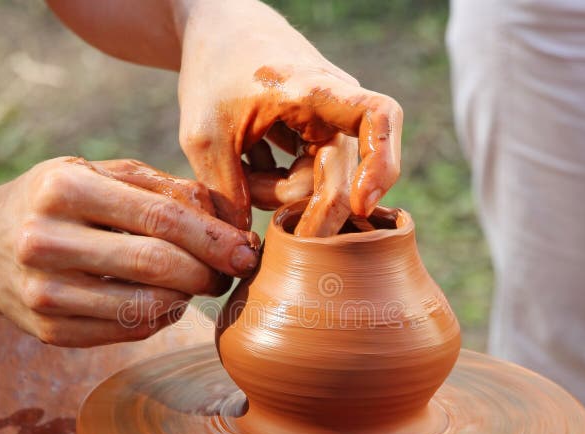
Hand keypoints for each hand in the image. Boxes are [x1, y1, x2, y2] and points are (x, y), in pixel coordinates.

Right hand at [0, 156, 259, 346]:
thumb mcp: (100, 174)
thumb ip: (163, 189)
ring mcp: (43, 291)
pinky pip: (127, 332)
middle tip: (229, 271)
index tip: (248, 251)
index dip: (214, 238)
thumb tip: (227, 220)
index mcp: (65, 189)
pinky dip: (159, 318)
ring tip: (195, 283)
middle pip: (158, 266)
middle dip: (208, 273)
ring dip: (187, 299)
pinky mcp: (48, 331)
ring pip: (146, 307)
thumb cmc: (59, 201)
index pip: (161, 218)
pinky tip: (161, 300)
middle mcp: (47, 240)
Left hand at [176, 0, 402, 234]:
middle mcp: (334, 108)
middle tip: (279, 240)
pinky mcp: (316, 138)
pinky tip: (251, 166)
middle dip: (303, 212)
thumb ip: (224, 191)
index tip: (361, 203)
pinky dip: (277, 184)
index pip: (378, 116)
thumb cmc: (212, 70)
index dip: (381, 163)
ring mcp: (328, 124)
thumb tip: (246, 252)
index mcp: (314, 90)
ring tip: (242, 170)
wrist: (219, 30)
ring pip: (316, 184)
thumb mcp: (202, 135)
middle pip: (337, 179)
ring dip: (277, 193)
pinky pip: (307, 178)